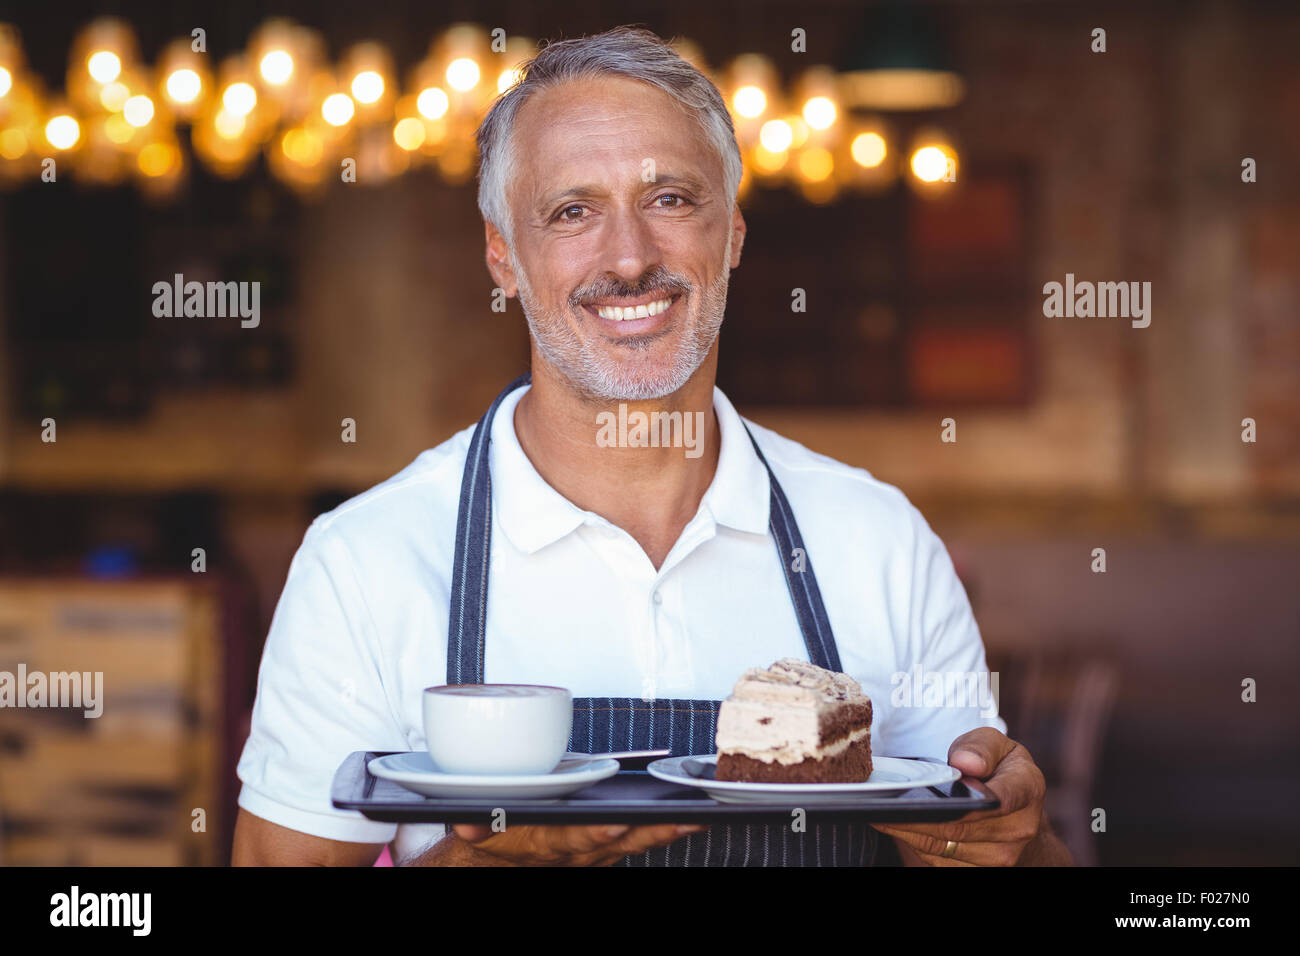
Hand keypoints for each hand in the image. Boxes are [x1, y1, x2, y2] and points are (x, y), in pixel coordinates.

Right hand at [450, 822, 707, 865]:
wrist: (504, 863)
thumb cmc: (498, 839)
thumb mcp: (481, 834)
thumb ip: (475, 826)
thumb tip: (465, 822)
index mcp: (548, 844)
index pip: (572, 840)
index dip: (592, 834)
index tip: (613, 825)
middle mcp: (579, 853)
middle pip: (620, 844)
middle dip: (651, 833)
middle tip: (682, 822)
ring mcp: (598, 852)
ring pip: (638, 842)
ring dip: (668, 831)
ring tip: (700, 817)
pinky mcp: (609, 847)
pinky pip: (643, 838)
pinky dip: (668, 829)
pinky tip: (695, 816)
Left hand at [871, 728, 1046, 865]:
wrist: (1016, 813)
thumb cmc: (1000, 769)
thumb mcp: (996, 744)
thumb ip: (981, 746)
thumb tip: (965, 764)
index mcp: (1027, 788)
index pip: (1002, 796)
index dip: (970, 799)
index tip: (934, 796)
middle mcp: (1019, 828)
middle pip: (961, 825)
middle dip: (918, 814)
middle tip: (883, 801)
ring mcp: (1000, 855)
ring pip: (943, 845)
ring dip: (908, 829)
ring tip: (879, 810)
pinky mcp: (977, 869)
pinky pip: (937, 859)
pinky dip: (912, 841)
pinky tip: (891, 824)